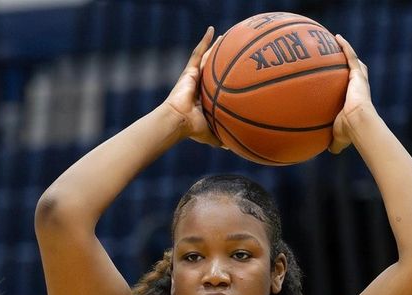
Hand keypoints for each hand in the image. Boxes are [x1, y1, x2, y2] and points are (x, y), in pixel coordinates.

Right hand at [162, 27, 221, 147]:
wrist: (177, 122)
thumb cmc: (192, 129)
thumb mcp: (211, 134)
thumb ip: (221, 138)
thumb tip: (233, 147)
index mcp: (204, 98)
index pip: (216, 85)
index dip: (223, 79)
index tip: (233, 74)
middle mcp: (199, 86)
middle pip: (214, 69)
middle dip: (222, 59)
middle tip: (233, 50)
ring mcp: (194, 77)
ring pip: (208, 58)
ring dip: (216, 47)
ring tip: (226, 36)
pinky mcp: (189, 72)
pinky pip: (198, 53)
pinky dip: (205, 42)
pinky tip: (212, 30)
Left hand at [330, 34, 375, 153]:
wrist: (358, 123)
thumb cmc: (349, 131)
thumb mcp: (339, 137)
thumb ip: (336, 143)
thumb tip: (331, 152)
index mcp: (356, 99)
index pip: (353, 87)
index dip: (349, 81)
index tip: (344, 78)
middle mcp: (358, 87)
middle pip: (356, 70)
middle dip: (349, 63)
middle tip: (340, 56)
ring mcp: (358, 79)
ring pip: (353, 60)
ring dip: (346, 50)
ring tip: (336, 41)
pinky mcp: (357, 74)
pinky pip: (349, 56)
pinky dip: (344, 46)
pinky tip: (336, 37)